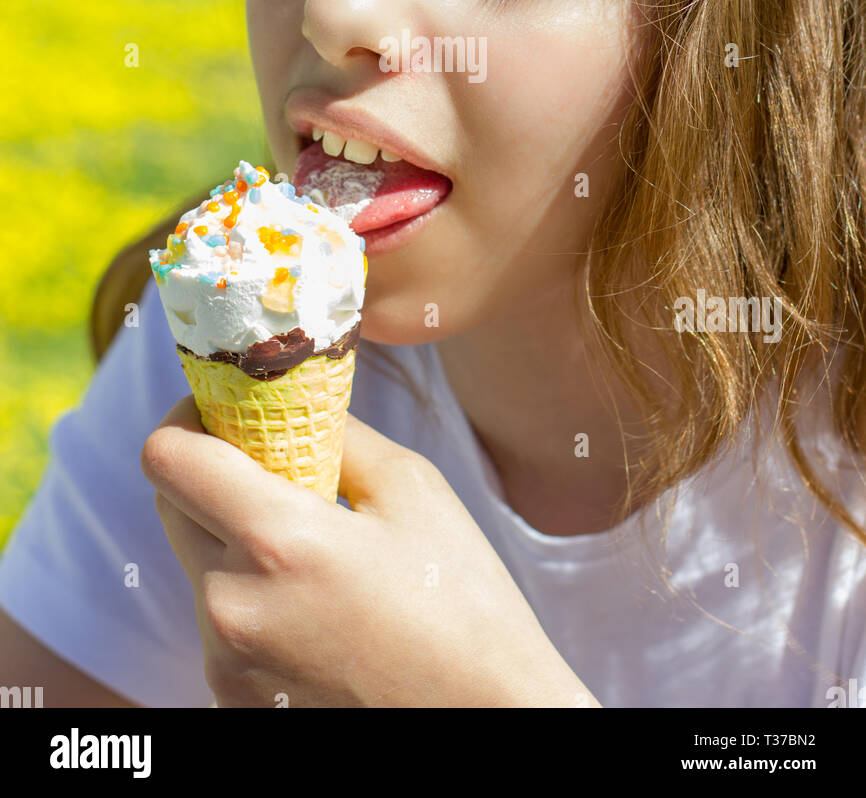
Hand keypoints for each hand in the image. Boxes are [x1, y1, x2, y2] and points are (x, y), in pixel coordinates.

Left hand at [141, 398, 599, 708]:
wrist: (486, 718)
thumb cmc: (463, 602)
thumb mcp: (412, 488)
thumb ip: (336, 432)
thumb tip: (288, 400)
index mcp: (277, 540)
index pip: (166, 458)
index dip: (188, 421)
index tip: (224, 416)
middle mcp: (233, 605)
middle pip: (172, 506)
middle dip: (214, 476)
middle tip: (279, 475)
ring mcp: (227, 663)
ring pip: (197, 566)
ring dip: (235, 542)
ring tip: (315, 555)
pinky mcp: (234, 701)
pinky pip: (218, 624)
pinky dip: (251, 600)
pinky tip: (316, 608)